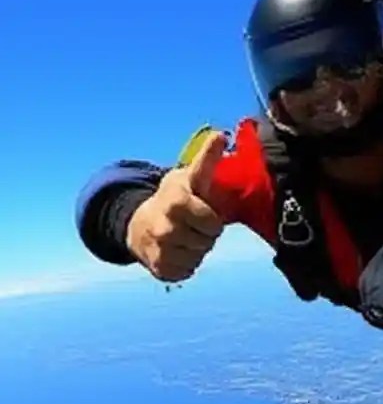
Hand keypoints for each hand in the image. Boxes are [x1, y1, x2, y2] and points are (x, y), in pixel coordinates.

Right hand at [126, 131, 225, 282]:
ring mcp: (159, 246)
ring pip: (200, 254)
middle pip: (210, 235)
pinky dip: (189, 262)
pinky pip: (189, 270)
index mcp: (177, 197)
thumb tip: (222, 133)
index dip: (213, 212)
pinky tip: (179, 249)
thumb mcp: (191, 178)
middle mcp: (165, 222)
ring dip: (200, 247)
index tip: (213, 190)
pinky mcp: (158, 267)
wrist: (140, 224)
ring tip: (188, 234)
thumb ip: (207, 160)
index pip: (205, 210)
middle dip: (210, 230)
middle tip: (200, 222)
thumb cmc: (177, 198)